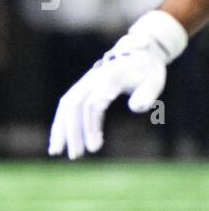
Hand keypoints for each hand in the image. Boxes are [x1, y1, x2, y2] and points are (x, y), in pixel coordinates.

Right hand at [48, 10, 188, 158]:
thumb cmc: (148, 71)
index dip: (90, 127)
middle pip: (74, 106)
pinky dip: (61, 123)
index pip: (93, 105)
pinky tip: (60, 140)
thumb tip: (136, 107)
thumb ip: (147, 94)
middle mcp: (92, 79)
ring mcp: (85, 83)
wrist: (138, 54)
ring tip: (56, 151)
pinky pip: (67, 106)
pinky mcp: (81, 88)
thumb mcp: (155, 80)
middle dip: (71, 131)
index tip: (94, 148)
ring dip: (60, 129)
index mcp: (109, 78)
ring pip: (66, 106)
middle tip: (74, 156)